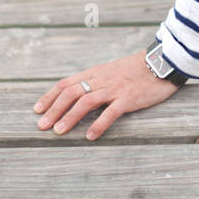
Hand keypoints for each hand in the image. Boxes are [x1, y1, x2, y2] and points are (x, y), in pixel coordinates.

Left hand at [33, 50, 179, 140]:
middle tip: (41, 125)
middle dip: (54, 109)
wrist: (162, 62)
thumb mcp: (112, 70)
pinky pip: (111, 112)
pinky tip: (90, 137)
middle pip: (72, 92)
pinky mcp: (129, 98)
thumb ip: (97, 80)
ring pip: (86, 102)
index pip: (67, 83)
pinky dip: (99, 125)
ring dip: (70, 117)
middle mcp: (101, 79)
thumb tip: (79, 93)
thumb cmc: (138, 69)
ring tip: (58, 131)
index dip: (50, 96)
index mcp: (96, 72)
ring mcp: (115, 88)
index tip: (37, 109)